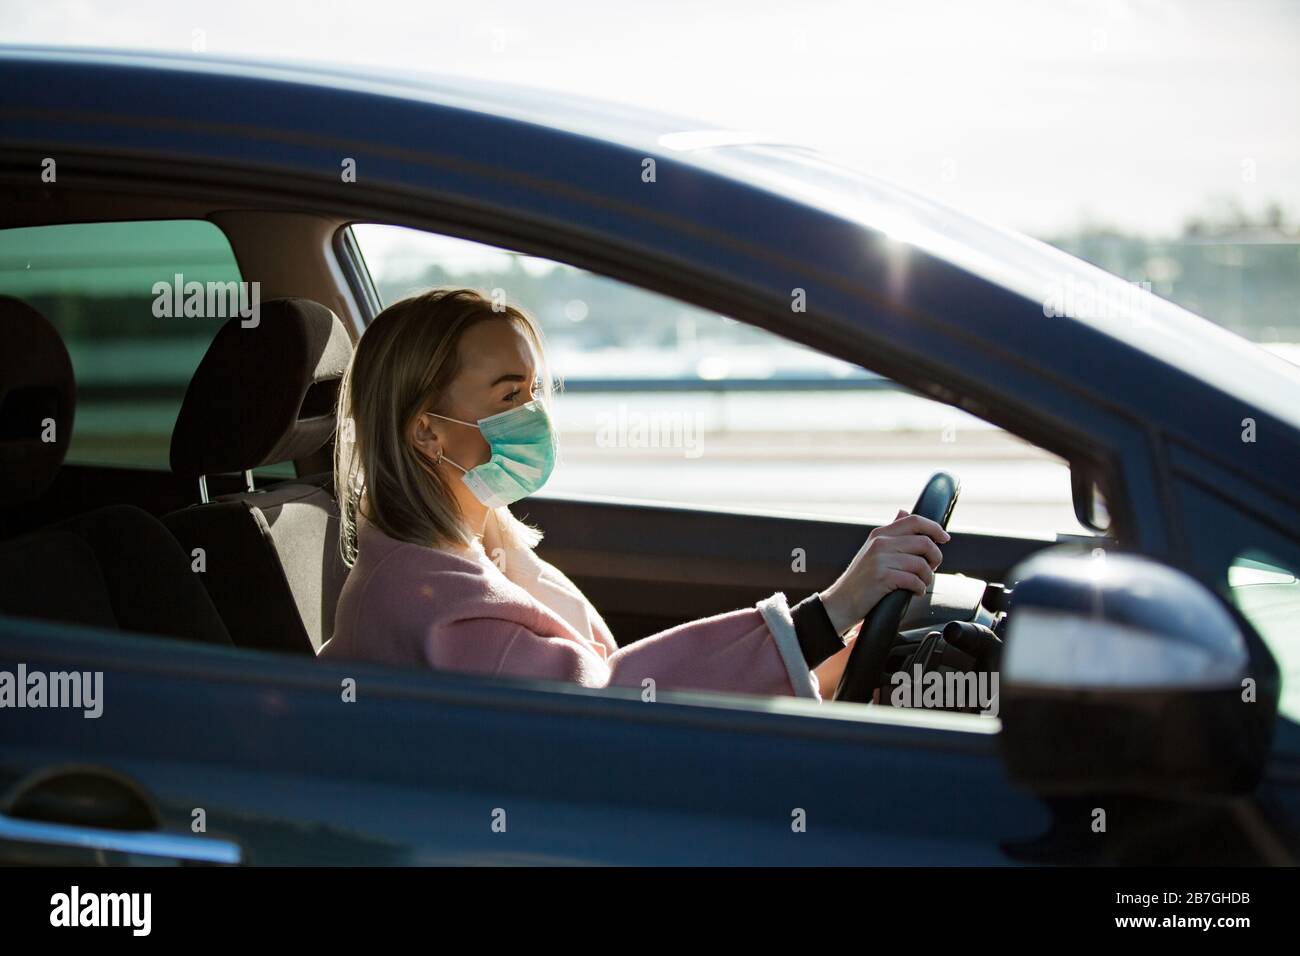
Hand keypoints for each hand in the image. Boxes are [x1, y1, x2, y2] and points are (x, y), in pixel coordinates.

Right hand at [819, 510, 948, 634]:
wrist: (840, 602)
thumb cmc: (860, 579)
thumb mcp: (873, 550)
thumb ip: (890, 532)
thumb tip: (903, 512)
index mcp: (880, 534)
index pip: (914, 520)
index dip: (934, 528)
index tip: (944, 538)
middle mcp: (880, 543)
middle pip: (924, 541)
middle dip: (935, 557)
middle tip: (931, 568)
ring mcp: (880, 560)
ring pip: (921, 563)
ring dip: (927, 577)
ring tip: (921, 583)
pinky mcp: (881, 578)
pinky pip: (914, 580)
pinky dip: (919, 588)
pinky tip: (914, 592)